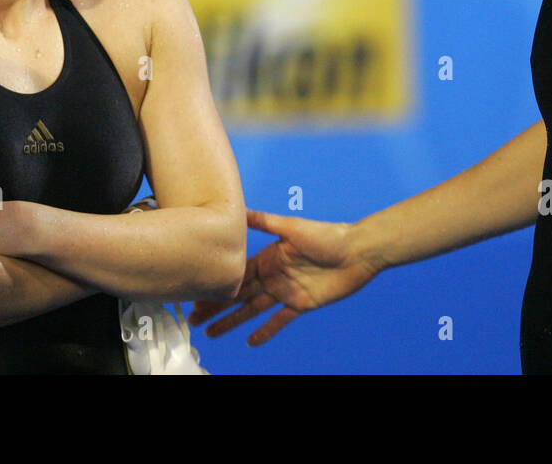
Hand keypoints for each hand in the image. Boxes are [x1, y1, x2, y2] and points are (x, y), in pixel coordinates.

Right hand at [187, 208, 379, 344]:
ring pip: (253, 310)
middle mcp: (273, 275)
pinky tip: (251, 341)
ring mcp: (286, 291)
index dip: (217, 283)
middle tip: (193, 319)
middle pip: (239, 294)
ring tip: (212, 334)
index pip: (236, 273)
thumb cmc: (327, 235)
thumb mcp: (292, 227)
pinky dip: (266, 331)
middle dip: (216, 306)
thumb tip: (239, 211)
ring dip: (232, 321)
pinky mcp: (301, 304)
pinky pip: (280, 320)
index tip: (195, 293)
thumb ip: (265, 222)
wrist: (357, 252)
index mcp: (268, 256)